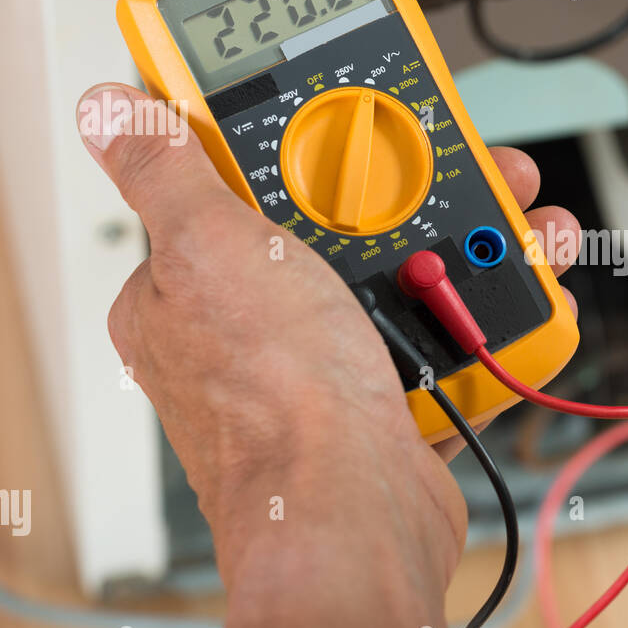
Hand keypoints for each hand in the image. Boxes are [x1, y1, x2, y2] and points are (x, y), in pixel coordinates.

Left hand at [75, 82, 578, 627]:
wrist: (358, 515)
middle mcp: (257, 329)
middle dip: (412, 194)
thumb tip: (110, 111)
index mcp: (190, 288)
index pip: (242, 185)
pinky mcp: (387, 402)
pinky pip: (445, 338)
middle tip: (463, 172)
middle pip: (340, 226)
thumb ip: (165, 172)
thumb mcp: (210, 250)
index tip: (353, 117)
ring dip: (468, 251)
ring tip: (517, 234)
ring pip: (405, 279)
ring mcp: (325, 366)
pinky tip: (517, 300)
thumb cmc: (277, 402)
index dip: (302, 142)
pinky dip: (486, 319)